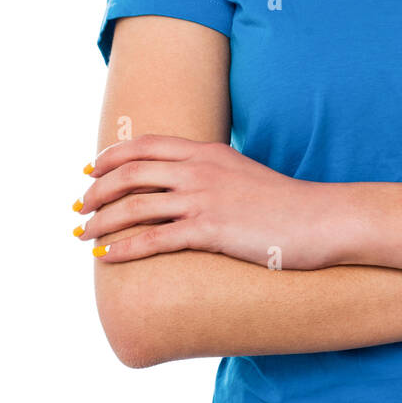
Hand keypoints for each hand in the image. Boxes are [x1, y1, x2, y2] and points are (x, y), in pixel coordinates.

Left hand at [76, 134, 344, 267]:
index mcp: (208, 152)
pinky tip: (107, 257)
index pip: (146, 145)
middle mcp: (200, 170)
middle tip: (79, 208)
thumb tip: (187, 186)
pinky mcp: (211, 231)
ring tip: (84, 235)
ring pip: (135, 205)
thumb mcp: (244, 176)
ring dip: (102, 221)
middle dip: (97, 190)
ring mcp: (205, 199)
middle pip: (131, 173)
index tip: (89, 170)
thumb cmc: (287, 205)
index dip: (111, 157)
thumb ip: (213, 174)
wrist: (322, 219)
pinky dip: (124, 248)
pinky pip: (154, 239)